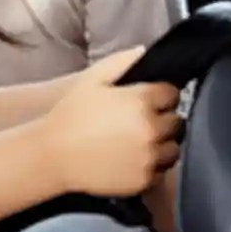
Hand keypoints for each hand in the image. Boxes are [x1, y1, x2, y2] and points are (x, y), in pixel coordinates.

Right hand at [40, 48, 181, 196]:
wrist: (54, 155)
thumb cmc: (70, 115)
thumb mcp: (92, 80)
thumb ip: (122, 62)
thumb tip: (145, 52)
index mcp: (141, 101)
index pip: (172, 94)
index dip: (160, 95)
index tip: (148, 101)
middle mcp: (151, 129)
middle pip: (176, 122)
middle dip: (163, 119)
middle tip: (141, 122)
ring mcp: (150, 157)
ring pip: (173, 148)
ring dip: (162, 143)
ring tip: (139, 142)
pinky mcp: (145, 180)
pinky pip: (161, 171)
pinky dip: (151, 165)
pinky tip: (131, 159)